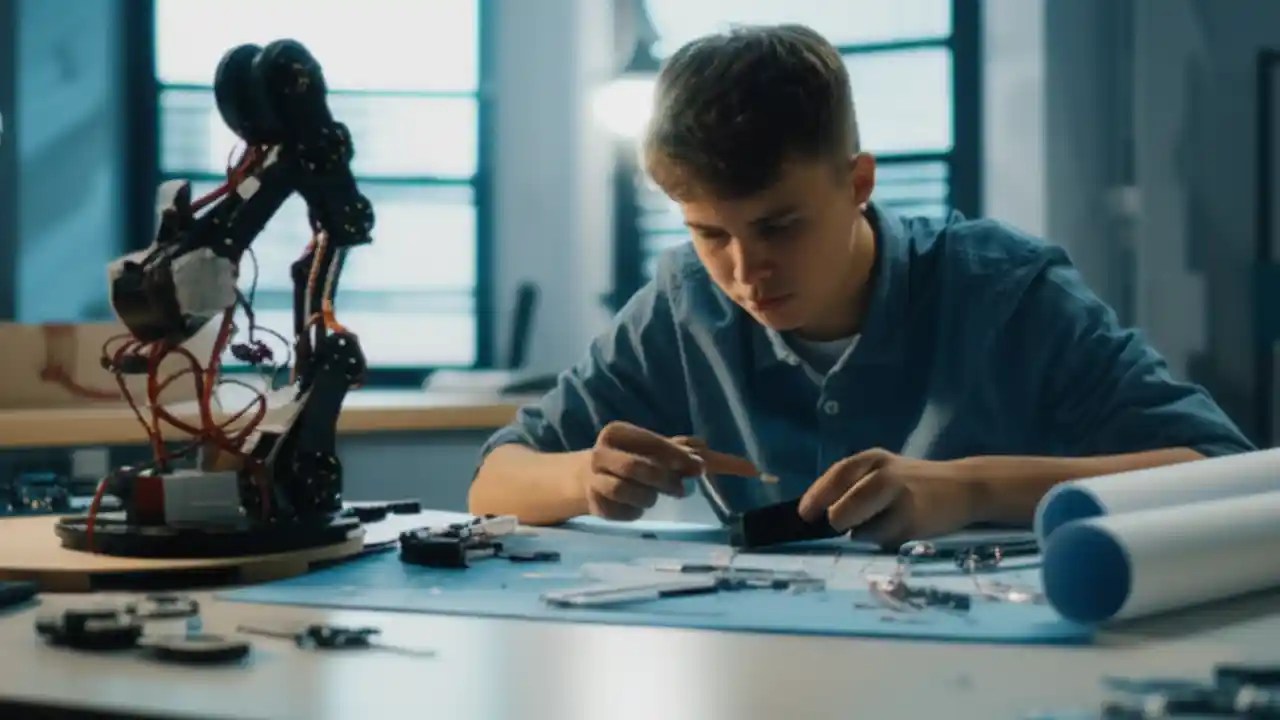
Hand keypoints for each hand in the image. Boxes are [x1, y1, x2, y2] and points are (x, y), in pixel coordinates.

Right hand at [577, 422, 756, 519]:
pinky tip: (633, 507)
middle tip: (680, 490)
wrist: (590, 478)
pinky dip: (633, 513)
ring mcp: (594, 478)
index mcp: (620, 432)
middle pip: (639, 469)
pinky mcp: (592, 504)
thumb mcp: (666, 452)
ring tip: (652, 497)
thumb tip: (751, 469)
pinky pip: (620, 513)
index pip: (654, 443)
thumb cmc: (638, 460)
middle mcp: (601, 451)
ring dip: (647, 498)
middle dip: (664, 481)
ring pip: (627, 492)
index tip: (700, 469)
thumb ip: (702, 458)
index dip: (677, 456)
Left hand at [797, 448, 976, 548]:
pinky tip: (898, 529)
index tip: (804, 514)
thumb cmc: (913, 483)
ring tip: (880, 523)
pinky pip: (882, 540)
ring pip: (861, 529)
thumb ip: (853, 485)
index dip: (817, 495)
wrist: (964, 487)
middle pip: (844, 505)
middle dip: (836, 519)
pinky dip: (882, 540)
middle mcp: (886, 475)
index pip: (838, 475)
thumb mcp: (883, 471)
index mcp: (874, 459)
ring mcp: (901, 500)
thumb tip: (816, 511)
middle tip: (838, 524)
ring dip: (861, 532)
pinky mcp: (913, 523)